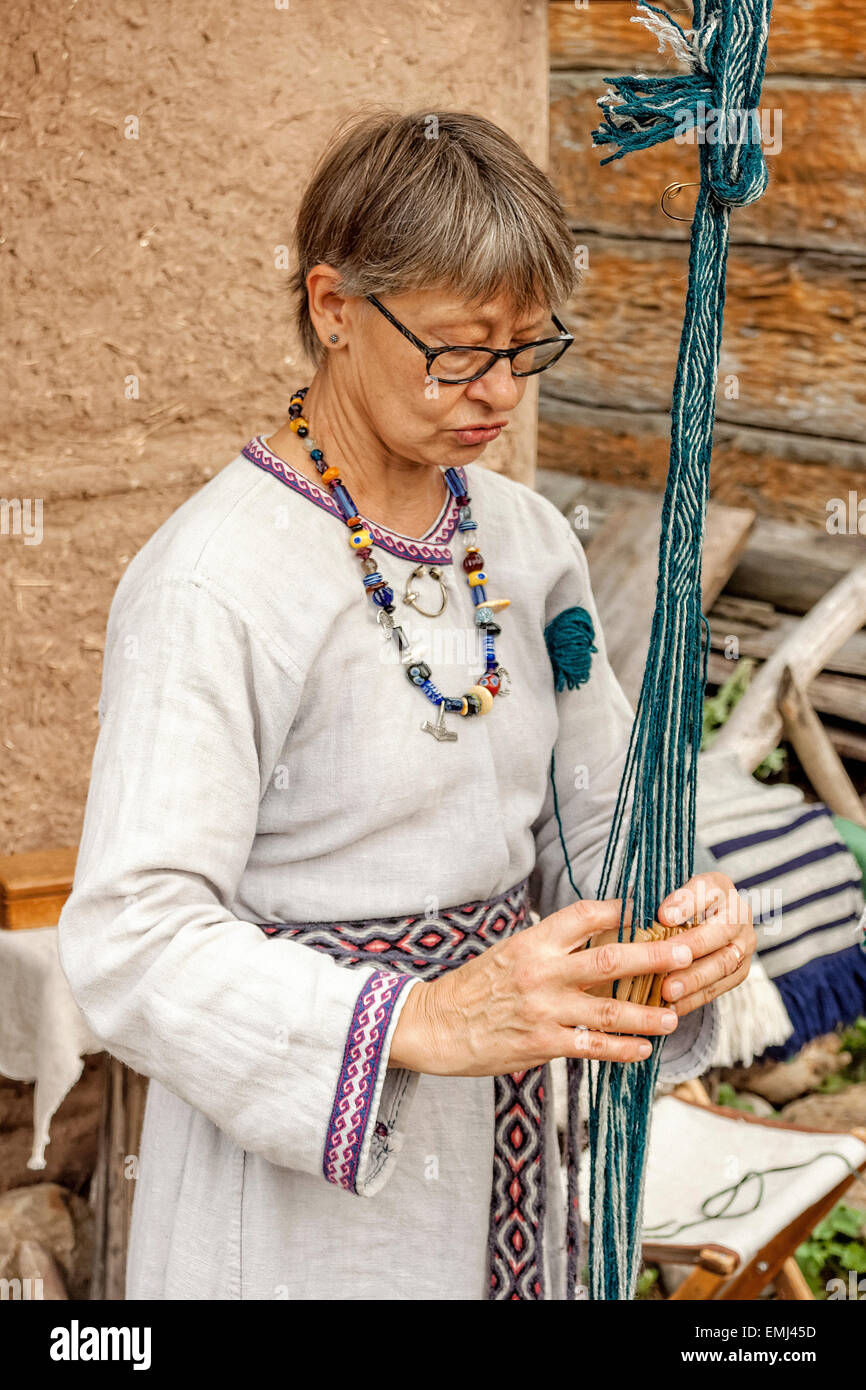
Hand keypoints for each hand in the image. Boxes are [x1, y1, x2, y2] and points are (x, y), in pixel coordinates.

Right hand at [389, 896, 696, 1076]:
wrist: (434, 1025)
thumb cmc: (474, 988)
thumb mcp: (509, 953)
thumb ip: (550, 947)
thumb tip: (597, 937)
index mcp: (532, 941)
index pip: (584, 915)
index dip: (620, 910)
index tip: (648, 910)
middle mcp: (541, 972)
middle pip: (608, 961)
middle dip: (652, 957)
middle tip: (687, 952)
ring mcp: (543, 1010)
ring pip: (609, 1011)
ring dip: (648, 1014)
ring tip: (676, 1015)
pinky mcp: (541, 1044)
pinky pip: (591, 1047)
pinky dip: (622, 1049)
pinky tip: (644, 1051)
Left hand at [656, 871, 755, 1017]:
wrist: (698, 924)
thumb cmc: (672, 908)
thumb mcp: (666, 896)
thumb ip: (658, 902)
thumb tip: (644, 915)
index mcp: (719, 886)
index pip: (706, 890)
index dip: (686, 903)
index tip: (662, 916)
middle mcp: (739, 913)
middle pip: (721, 930)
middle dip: (692, 947)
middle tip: (665, 962)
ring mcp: (743, 944)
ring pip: (723, 963)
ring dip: (694, 979)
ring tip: (667, 991)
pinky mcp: (740, 971)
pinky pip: (719, 987)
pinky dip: (695, 998)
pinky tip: (672, 1007)